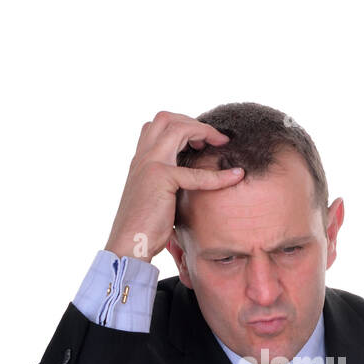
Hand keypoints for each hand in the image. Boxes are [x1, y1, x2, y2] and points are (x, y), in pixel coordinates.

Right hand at [104, 111, 245, 261]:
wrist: (128, 244)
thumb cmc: (144, 229)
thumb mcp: (156, 198)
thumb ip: (169, 184)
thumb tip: (192, 185)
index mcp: (140, 161)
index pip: (157, 127)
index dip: (182, 126)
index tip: (202, 141)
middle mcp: (143, 157)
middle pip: (166, 118)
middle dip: (194, 122)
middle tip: (215, 138)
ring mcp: (150, 164)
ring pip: (177, 128)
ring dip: (204, 131)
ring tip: (221, 143)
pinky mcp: (161, 178)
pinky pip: (196, 172)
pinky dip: (219, 175)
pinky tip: (235, 176)